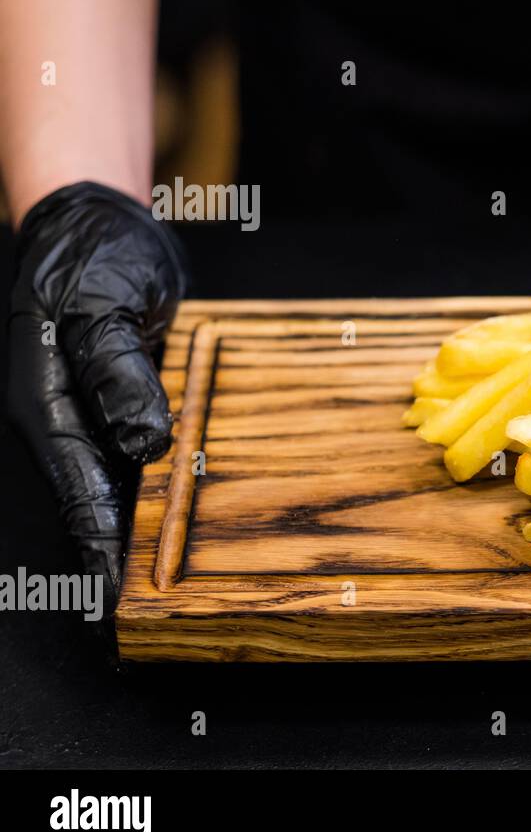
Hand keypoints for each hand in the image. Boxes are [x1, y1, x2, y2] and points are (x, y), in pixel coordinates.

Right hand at [7, 181, 185, 600]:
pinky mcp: (121, 399)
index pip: (77, 492)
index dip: (97, 549)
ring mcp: (92, 410)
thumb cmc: (92, 258)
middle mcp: (65, 417)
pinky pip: (139, 451)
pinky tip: (181, 508)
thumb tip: (143, 443)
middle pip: (93, 499)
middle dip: (116, 553)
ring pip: (117, 480)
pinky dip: (157, 481)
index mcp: (47, 404)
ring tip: (167, 576)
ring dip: (138, 523)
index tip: (114, 602)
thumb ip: (121, 374)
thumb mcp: (106, 308)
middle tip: (146, 609)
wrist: (99, 223)